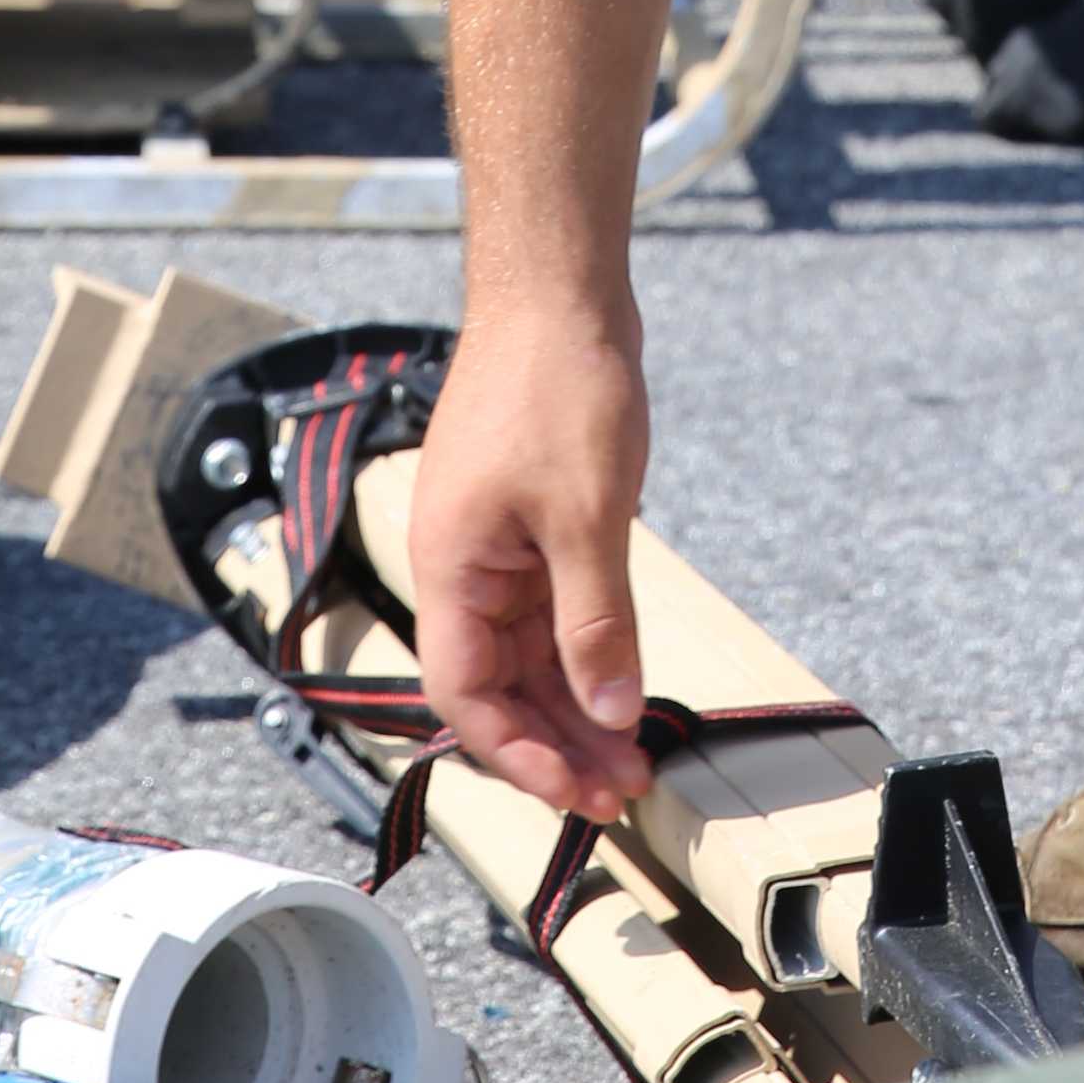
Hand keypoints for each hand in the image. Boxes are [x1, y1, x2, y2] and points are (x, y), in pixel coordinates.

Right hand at [406, 294, 654, 825]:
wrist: (559, 292)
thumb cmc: (555, 382)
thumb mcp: (588, 517)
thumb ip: (596, 623)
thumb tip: (610, 710)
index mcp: (451, 567)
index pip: (467, 694)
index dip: (519, 754)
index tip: (577, 791)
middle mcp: (463, 564)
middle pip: (499, 683)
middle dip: (558, 742)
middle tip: (624, 786)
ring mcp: (497, 544)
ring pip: (528, 652)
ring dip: (576, 705)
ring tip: (633, 751)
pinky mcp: (531, 522)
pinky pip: (551, 611)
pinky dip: (586, 650)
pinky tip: (625, 680)